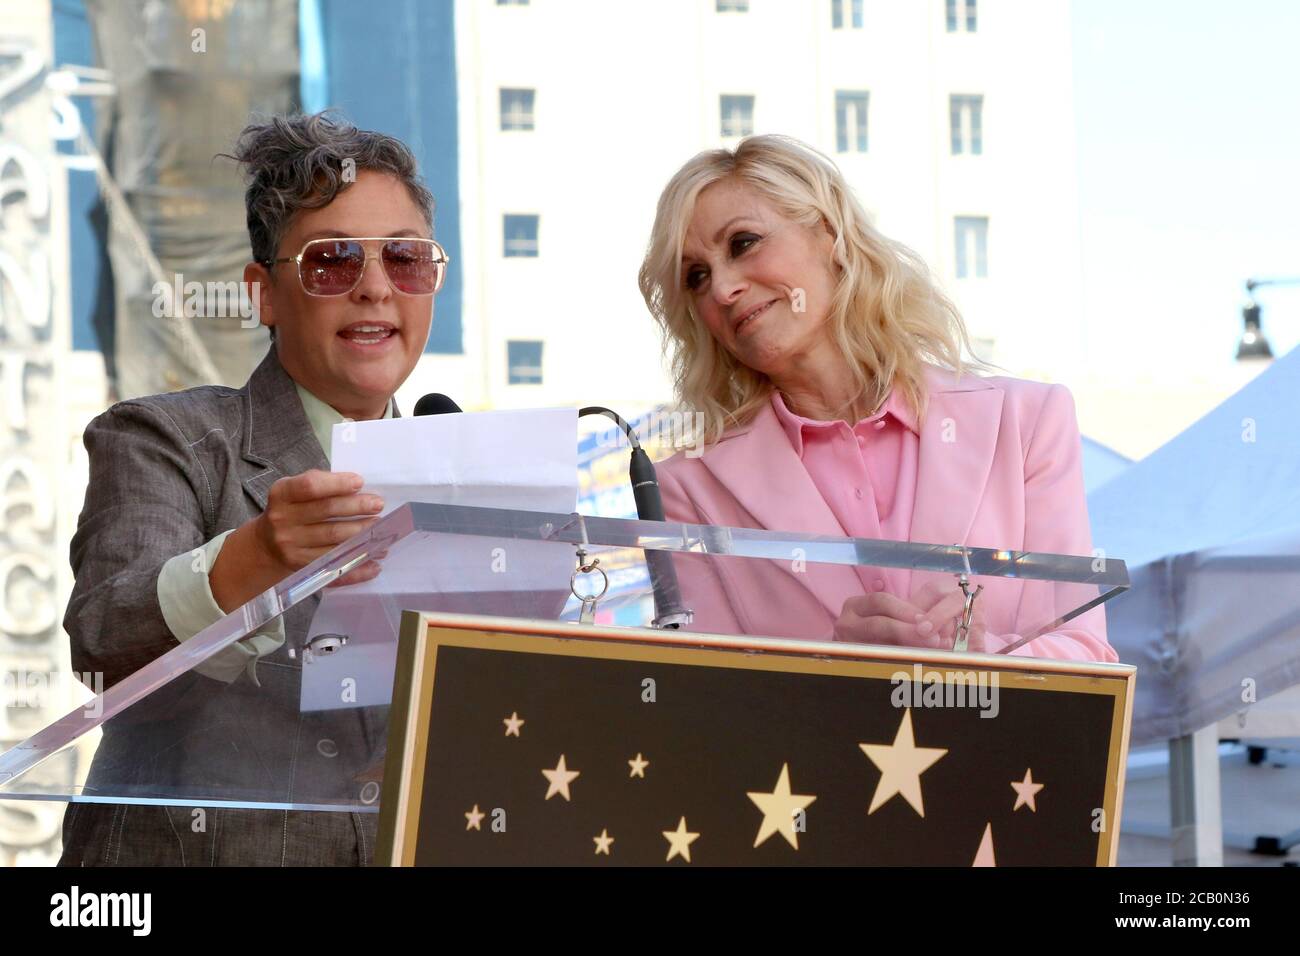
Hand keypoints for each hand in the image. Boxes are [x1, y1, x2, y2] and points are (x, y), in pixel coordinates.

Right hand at [254, 469, 385, 581]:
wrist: (266, 545)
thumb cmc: (291, 510)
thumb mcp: (294, 491)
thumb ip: (321, 485)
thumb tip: (358, 488)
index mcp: (281, 494)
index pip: (310, 486)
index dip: (337, 483)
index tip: (360, 482)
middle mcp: (282, 520)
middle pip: (327, 511)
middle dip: (357, 507)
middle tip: (378, 504)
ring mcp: (291, 546)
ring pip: (334, 538)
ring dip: (362, 534)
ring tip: (380, 528)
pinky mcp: (301, 567)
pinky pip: (334, 567)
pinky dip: (358, 567)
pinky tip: (375, 562)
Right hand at [833, 579, 987, 651]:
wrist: (850, 654)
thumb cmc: (877, 632)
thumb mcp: (886, 615)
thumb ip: (908, 614)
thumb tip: (940, 622)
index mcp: (854, 606)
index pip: (881, 601)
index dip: (906, 610)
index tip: (927, 620)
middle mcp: (846, 624)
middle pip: (879, 624)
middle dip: (909, 631)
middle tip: (934, 638)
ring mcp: (847, 645)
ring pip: (878, 647)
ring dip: (909, 650)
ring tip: (932, 652)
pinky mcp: (852, 662)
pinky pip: (879, 663)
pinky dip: (903, 663)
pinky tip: (920, 665)